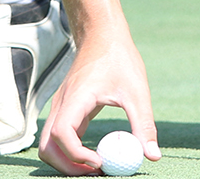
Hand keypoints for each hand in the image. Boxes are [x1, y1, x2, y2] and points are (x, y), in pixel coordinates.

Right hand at [37, 25, 161, 175]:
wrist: (102, 34)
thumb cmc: (119, 58)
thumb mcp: (137, 92)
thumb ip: (143, 124)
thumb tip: (152, 156)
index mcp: (75, 98)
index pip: (61, 134)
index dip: (77, 154)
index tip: (101, 162)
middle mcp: (62, 105)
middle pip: (47, 147)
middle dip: (67, 166)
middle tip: (96, 173)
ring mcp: (61, 108)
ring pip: (50, 145)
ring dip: (67, 161)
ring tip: (97, 166)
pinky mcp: (67, 110)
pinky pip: (61, 137)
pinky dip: (72, 151)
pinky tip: (97, 154)